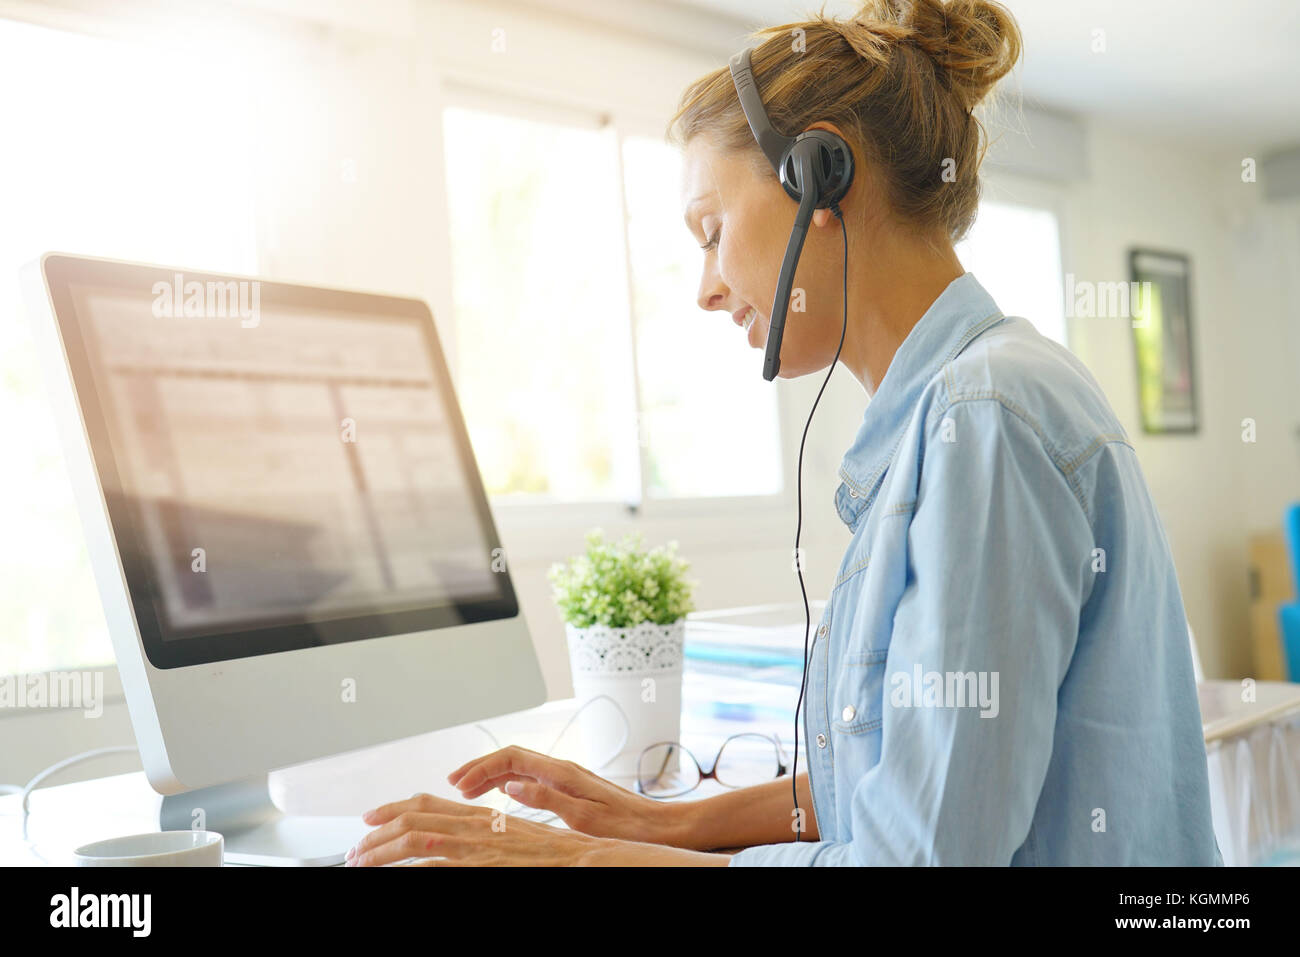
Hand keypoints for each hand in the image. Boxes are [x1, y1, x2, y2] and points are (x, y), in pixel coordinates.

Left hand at [347, 791, 605, 865]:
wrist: (583, 858)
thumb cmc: (554, 853)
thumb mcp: (515, 834)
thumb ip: (487, 830)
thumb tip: (463, 831)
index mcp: (481, 815)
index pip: (426, 804)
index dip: (392, 808)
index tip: (369, 819)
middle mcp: (475, 825)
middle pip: (413, 819)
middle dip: (377, 836)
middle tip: (354, 851)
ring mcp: (477, 846)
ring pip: (416, 840)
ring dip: (382, 853)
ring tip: (361, 864)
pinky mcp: (483, 865)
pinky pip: (437, 866)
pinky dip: (411, 871)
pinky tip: (394, 876)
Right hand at [446, 745, 683, 845]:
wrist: (656, 825)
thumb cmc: (624, 825)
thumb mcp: (583, 816)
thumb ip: (546, 798)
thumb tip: (511, 784)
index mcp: (562, 772)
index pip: (511, 758)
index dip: (481, 768)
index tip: (459, 785)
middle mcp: (561, 768)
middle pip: (511, 758)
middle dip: (480, 767)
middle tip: (453, 783)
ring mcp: (565, 777)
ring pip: (519, 767)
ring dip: (491, 775)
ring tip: (467, 790)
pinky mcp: (570, 787)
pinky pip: (531, 778)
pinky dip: (509, 782)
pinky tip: (499, 794)